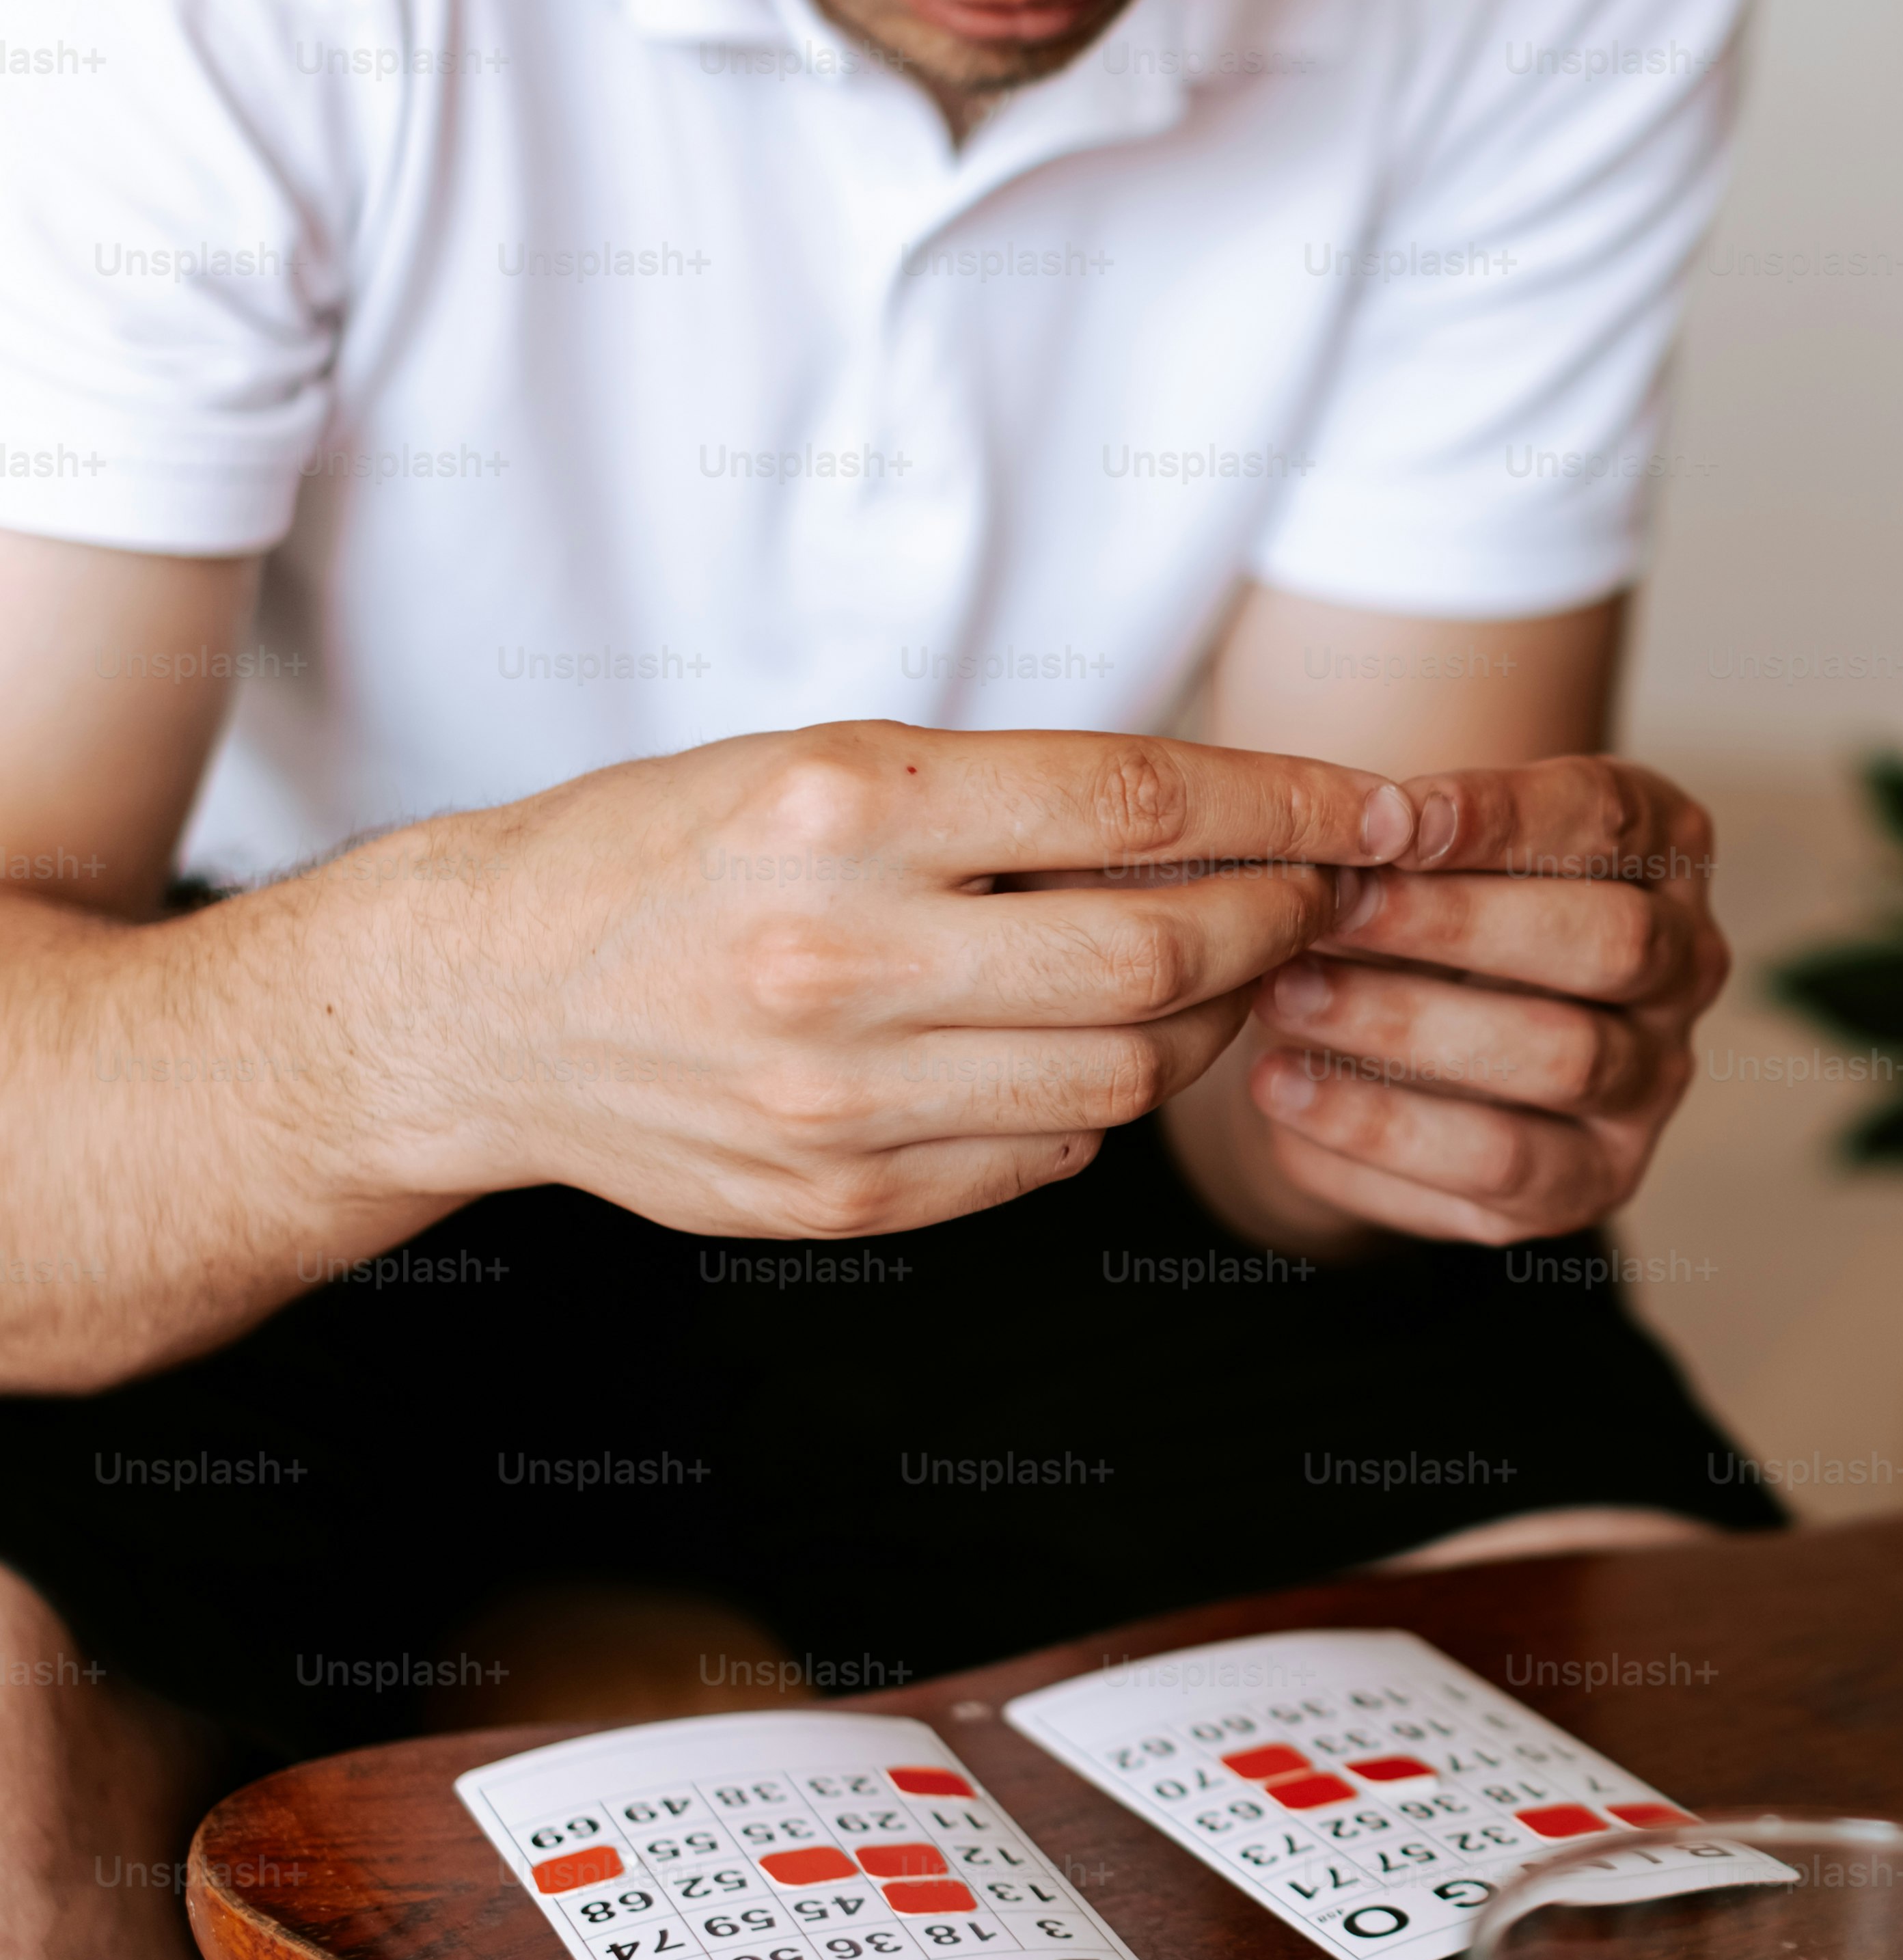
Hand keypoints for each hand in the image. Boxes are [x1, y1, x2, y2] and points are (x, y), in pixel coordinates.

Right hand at [348, 720, 1397, 1235]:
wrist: (480, 1006)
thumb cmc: (667, 856)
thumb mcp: (816, 763)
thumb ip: (1004, 796)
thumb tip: (1222, 821)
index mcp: (841, 804)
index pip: (1136, 801)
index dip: (1283, 804)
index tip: (1365, 805)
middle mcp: (843, 950)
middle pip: (1161, 953)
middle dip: (1278, 921)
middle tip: (1314, 896)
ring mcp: (841, 1092)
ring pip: (1127, 1074)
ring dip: (1213, 1023)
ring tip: (1227, 973)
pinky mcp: (843, 1196)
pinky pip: (1049, 1162)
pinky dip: (1103, 1108)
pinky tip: (1095, 1054)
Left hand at [1177, 754, 1726, 1246]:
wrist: (1393, 1048)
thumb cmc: (1421, 916)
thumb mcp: (1428, 854)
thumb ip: (1407, 839)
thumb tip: (1355, 838)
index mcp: (1662, 853)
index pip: (1609, 819)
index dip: (1501, 817)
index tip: (1388, 818)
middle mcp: (1684, 968)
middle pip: (1612, 942)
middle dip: (1459, 923)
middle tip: (1327, 911)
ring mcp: (1650, 1084)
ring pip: (1564, 1058)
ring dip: (1408, 1026)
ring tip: (1285, 998)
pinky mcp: (1591, 1180)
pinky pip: (1498, 1164)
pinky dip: (1377, 1127)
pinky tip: (1284, 1086)